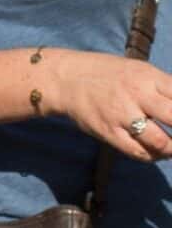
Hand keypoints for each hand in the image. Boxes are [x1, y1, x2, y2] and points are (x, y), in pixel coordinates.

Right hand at [46, 49, 171, 160]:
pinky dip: (153, 156)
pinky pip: (137, 152)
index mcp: (148, 77)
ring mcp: (122, 115)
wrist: (65, 79)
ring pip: (160, 142)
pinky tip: (156, 152)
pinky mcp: (108, 132)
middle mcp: (137, 95)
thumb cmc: (109, 74)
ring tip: (171, 148)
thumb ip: (166, 88)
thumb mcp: (140, 71)